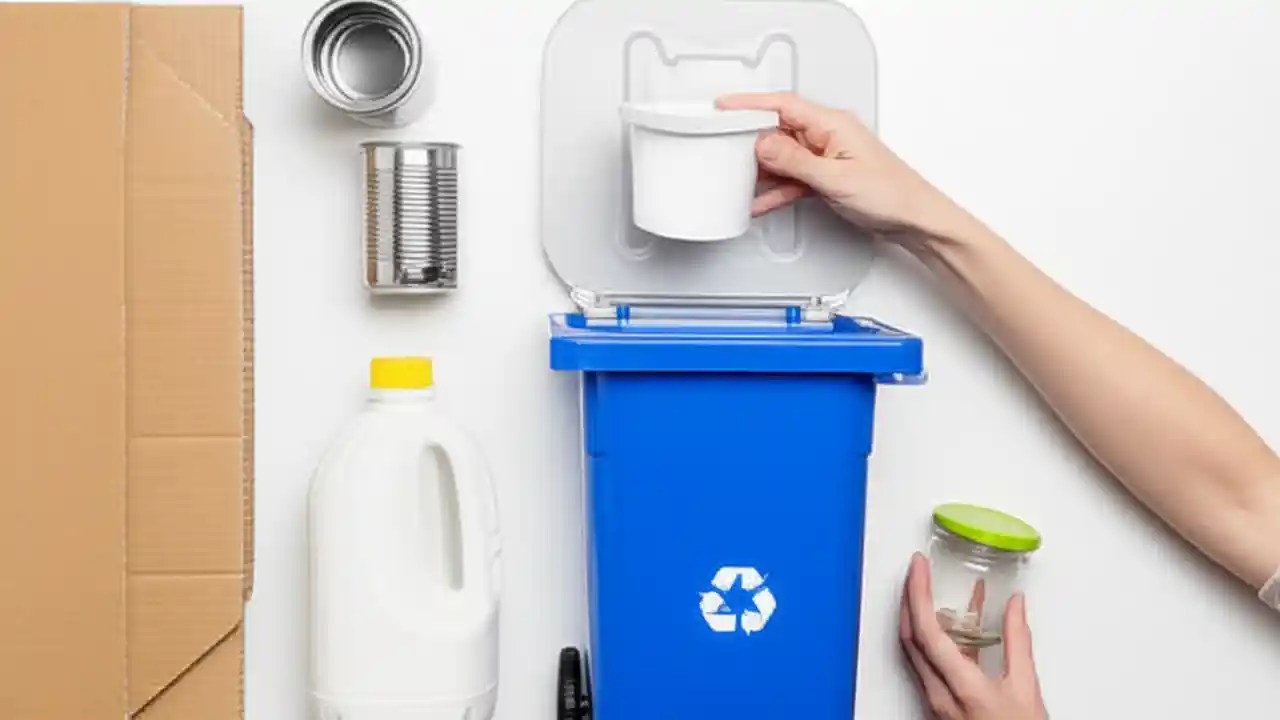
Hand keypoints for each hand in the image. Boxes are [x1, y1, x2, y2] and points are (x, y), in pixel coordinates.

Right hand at [716, 93, 966, 243]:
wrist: (914, 219)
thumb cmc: (891, 194)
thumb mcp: (835, 178)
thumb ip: (795, 161)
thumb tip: (763, 143)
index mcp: (832, 124)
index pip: (782, 105)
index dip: (749, 104)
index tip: (723, 106)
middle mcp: (826, 136)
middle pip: (777, 129)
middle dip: (748, 140)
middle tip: (721, 148)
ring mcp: (825, 156)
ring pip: (781, 157)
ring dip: (760, 170)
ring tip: (735, 179)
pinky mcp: (824, 177)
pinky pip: (791, 178)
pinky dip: (775, 190)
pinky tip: (759, 202)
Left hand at [900, 554, 1047, 719]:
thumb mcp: (1026, 690)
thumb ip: (1018, 642)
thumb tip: (1015, 606)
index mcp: (961, 688)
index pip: (926, 631)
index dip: (917, 593)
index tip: (918, 567)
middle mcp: (938, 695)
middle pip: (909, 637)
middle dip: (908, 597)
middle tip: (916, 569)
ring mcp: (935, 701)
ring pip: (913, 650)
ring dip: (915, 615)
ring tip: (927, 587)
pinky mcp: (937, 704)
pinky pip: (925, 662)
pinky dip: (932, 636)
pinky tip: (949, 622)